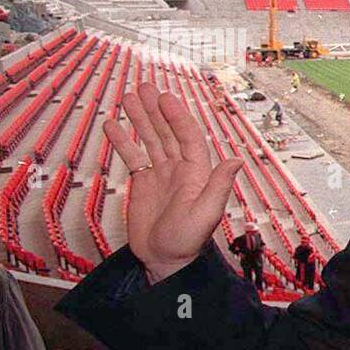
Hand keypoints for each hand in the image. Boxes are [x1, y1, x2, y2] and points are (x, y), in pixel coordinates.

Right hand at [104, 81, 243, 282]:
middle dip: (156, 110)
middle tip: (144, 87)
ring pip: (150, 140)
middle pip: (167, 133)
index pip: (187, 137)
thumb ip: (219, 185)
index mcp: (197, 173)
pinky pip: (133, 157)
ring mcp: (161, 175)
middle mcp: (179, 169)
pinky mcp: (144, 184)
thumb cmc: (188, 241)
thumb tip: (237, 159)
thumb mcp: (206, 213)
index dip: (177, 117)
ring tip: (128, 98)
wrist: (166, 261)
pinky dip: (123, 141)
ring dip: (140, 119)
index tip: (165, 98)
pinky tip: (112, 125)